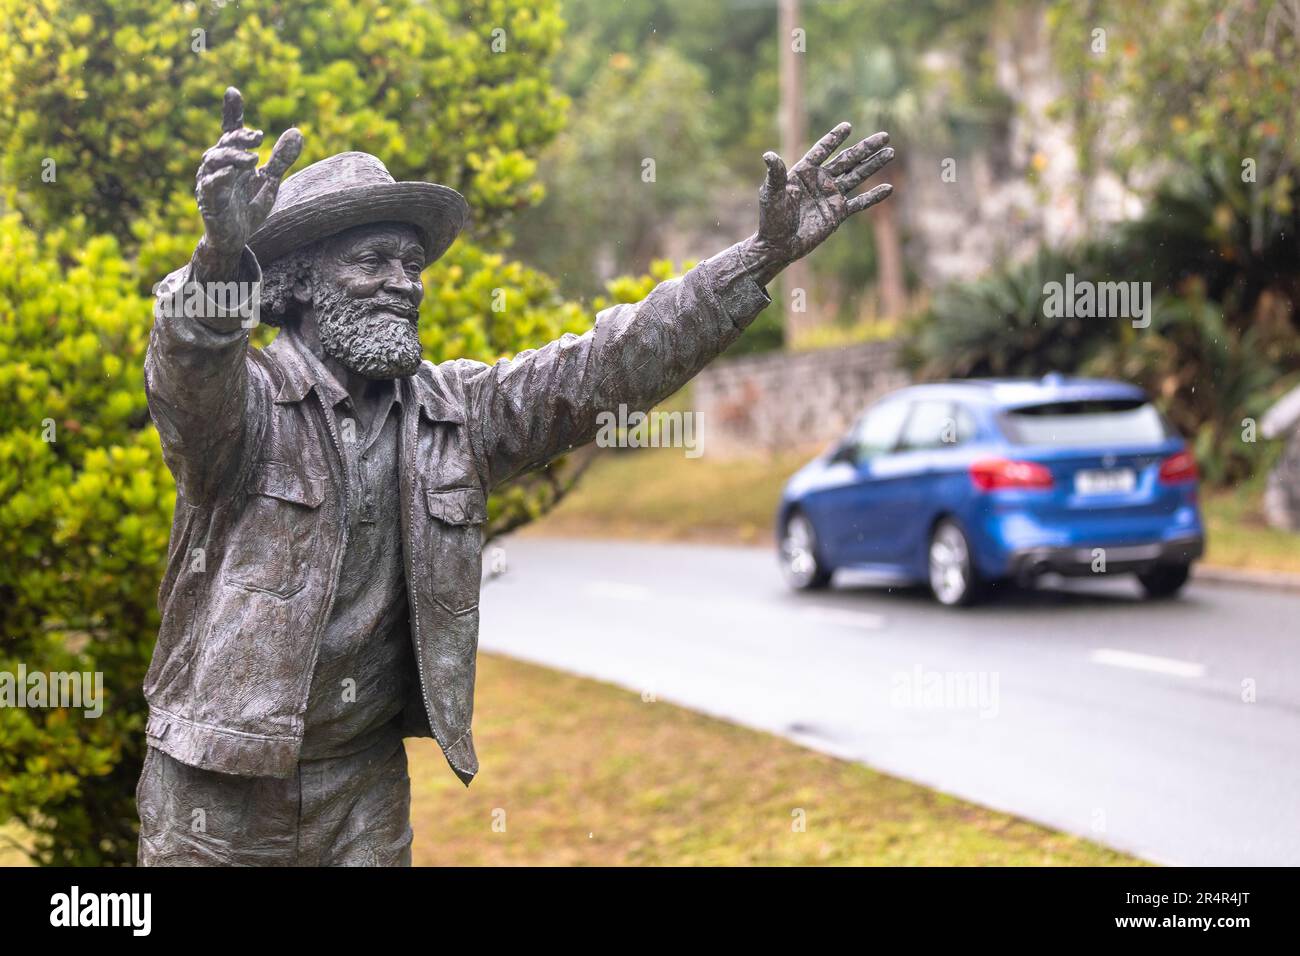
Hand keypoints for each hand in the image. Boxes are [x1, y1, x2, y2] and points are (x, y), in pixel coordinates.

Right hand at [194, 87, 303, 276]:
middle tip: (258, 138)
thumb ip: (281, 159)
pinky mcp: (208, 202)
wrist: (235, 239)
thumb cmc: (248, 207)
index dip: (231, 112)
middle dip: (238, 137)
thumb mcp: (270, 182)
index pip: (230, 130)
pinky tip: (230, 173)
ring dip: (232, 156)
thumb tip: (297, 131)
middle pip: (223, 143)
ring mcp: (210, 183)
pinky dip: (218, 178)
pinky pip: (208, 186)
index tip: (234, 91)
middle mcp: (218, 166)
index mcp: (232, 159)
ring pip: (213, 161)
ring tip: (252, 158)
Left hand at [743, 123, 893, 284]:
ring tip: (890, 152)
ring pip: (857, 176)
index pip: (823, 150)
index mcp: (804, 172)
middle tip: (885, 136)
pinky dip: (873, 197)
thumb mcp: (772, 195)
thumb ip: (775, 174)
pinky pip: (859, 203)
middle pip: (847, 160)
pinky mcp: (838, 214)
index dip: (834, 138)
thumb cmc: (771, 219)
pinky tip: (888, 188)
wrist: (778, 246)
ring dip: (873, 165)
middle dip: (865, 148)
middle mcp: (820, 181)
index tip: (848, 126)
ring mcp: (831, 197)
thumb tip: (768, 155)